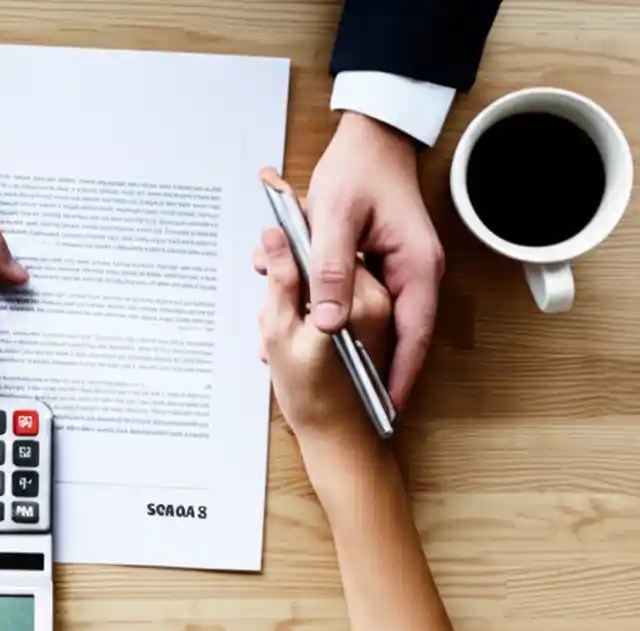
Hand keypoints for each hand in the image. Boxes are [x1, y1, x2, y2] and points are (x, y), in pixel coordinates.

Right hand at [256, 227, 391, 440]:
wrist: (340, 438)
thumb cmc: (308, 394)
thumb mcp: (280, 331)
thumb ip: (281, 279)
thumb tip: (274, 235)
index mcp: (361, 297)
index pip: (321, 246)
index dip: (287, 248)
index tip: (262, 258)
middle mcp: (379, 300)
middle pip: (328, 262)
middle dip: (294, 274)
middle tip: (267, 299)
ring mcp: (381, 312)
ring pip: (332, 281)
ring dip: (302, 294)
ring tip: (279, 324)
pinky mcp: (376, 324)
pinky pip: (341, 300)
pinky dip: (316, 309)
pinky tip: (296, 332)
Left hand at [304, 111, 444, 407]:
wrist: (367, 136)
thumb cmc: (357, 170)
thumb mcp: (336, 219)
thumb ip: (331, 270)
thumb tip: (328, 324)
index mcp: (417, 268)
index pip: (413, 337)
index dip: (399, 376)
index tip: (386, 409)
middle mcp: (413, 274)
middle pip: (392, 334)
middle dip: (364, 361)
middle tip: (345, 396)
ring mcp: (397, 270)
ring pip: (367, 316)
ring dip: (338, 332)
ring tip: (309, 361)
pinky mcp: (377, 264)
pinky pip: (354, 296)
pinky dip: (327, 305)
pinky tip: (298, 314)